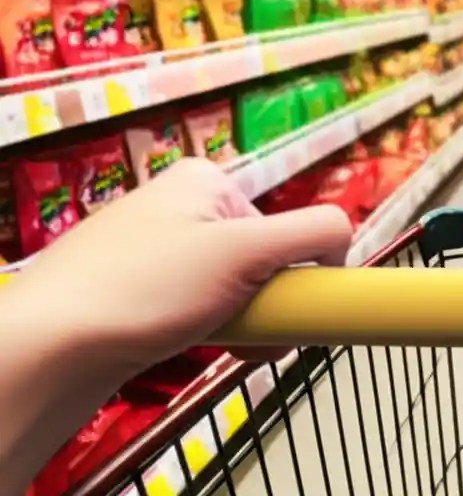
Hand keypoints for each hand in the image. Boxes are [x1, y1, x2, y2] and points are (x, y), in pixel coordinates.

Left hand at [9, 158, 352, 370]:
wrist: (52, 344)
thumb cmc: (138, 289)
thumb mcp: (246, 252)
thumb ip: (312, 234)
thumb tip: (344, 239)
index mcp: (207, 181)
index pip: (291, 225)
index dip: (297, 272)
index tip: (285, 306)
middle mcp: (183, 208)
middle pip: (265, 261)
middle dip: (271, 305)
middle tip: (255, 334)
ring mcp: (160, 250)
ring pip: (237, 290)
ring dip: (246, 324)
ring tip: (222, 342)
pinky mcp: (142, 290)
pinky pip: (204, 308)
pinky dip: (215, 331)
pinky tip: (202, 346)